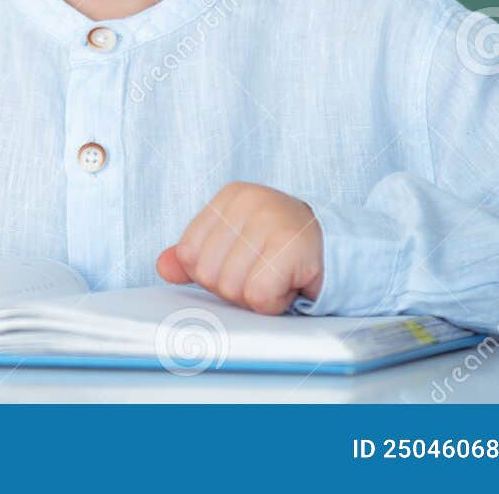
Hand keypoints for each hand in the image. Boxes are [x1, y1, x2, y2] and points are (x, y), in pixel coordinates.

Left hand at [156, 181, 323, 314]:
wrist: (336, 249)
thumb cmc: (279, 249)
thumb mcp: (233, 246)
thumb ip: (195, 257)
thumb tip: (163, 267)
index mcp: (229, 197)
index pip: (189, 253)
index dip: (213, 273)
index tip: (244, 263)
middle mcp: (249, 201)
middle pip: (208, 274)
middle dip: (235, 287)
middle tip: (263, 273)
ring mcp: (271, 220)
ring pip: (232, 288)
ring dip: (256, 297)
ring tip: (277, 276)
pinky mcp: (292, 245)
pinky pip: (259, 296)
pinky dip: (274, 302)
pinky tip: (289, 285)